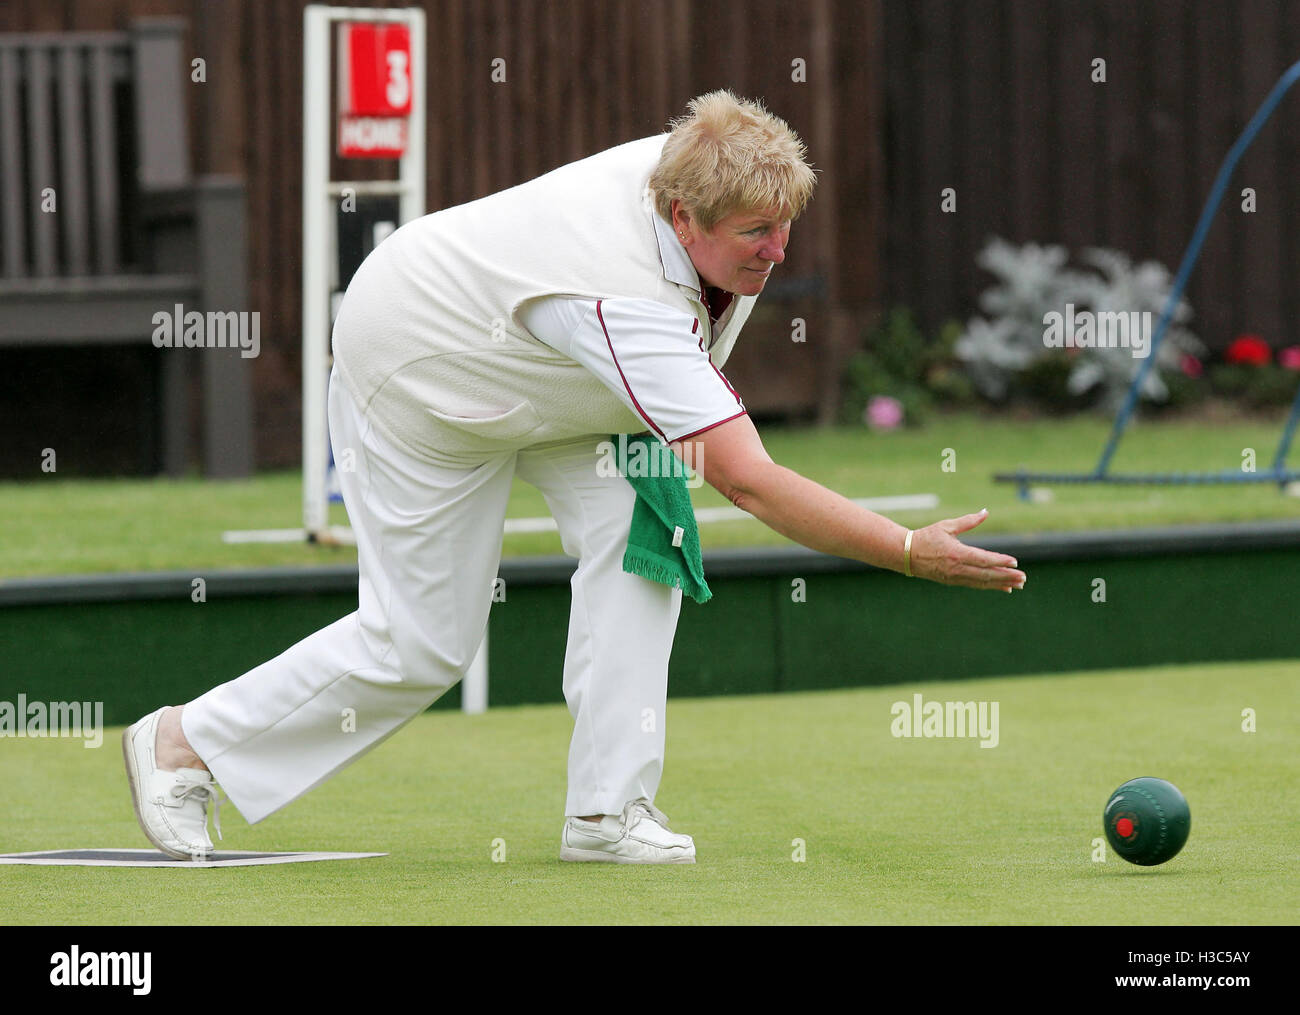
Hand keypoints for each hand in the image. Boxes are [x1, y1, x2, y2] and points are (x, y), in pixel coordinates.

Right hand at [907, 509, 1024, 591]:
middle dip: (1006, 576)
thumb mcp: (947, 526)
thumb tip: (986, 512)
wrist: (905, 554)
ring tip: (1018, 585)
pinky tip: (1003, 587)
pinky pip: (975, 585)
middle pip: (986, 574)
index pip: (983, 559)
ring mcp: (954, 577)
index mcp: (956, 553)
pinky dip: (990, 586)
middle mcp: (957, 568)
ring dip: (1001, 583)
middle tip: (1023, 578)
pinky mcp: (952, 581)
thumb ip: (969, 521)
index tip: (1015, 562)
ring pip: (982, 582)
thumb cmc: (926, 537)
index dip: (1000, 561)